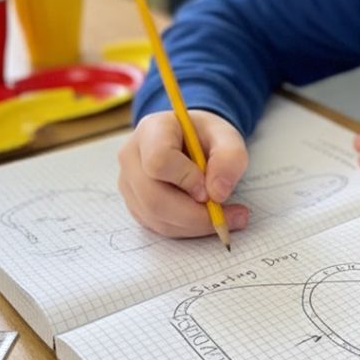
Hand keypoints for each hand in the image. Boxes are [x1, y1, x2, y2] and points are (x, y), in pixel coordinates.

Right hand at [118, 109, 250, 237]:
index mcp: (152, 130)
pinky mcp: (135, 204)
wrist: (192, 141)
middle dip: (194, 215)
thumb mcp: (228, 137)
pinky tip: (206, 219)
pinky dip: (186, 229)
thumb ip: (230, 158)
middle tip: (229, 216)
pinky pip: (158, 226)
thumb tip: (217, 194)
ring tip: (225, 218)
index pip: (158, 160)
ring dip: (193, 225)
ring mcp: (129, 183)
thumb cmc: (207, 136)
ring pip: (155, 217)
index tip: (211, 188)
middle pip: (153, 197)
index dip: (186, 180)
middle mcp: (132, 156)